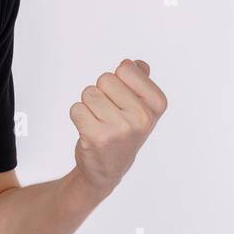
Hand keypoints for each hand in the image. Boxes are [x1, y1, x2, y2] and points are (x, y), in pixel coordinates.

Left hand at [69, 59, 166, 198]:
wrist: (108, 169)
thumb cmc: (124, 132)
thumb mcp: (142, 107)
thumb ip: (141, 81)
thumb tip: (136, 64)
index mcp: (157, 104)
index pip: (126, 68)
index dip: (118, 80)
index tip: (123, 100)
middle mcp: (142, 117)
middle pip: (105, 78)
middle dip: (102, 92)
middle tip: (109, 114)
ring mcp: (120, 128)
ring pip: (89, 92)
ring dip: (89, 105)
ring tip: (100, 122)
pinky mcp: (96, 137)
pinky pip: (76, 108)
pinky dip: (78, 116)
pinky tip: (89, 130)